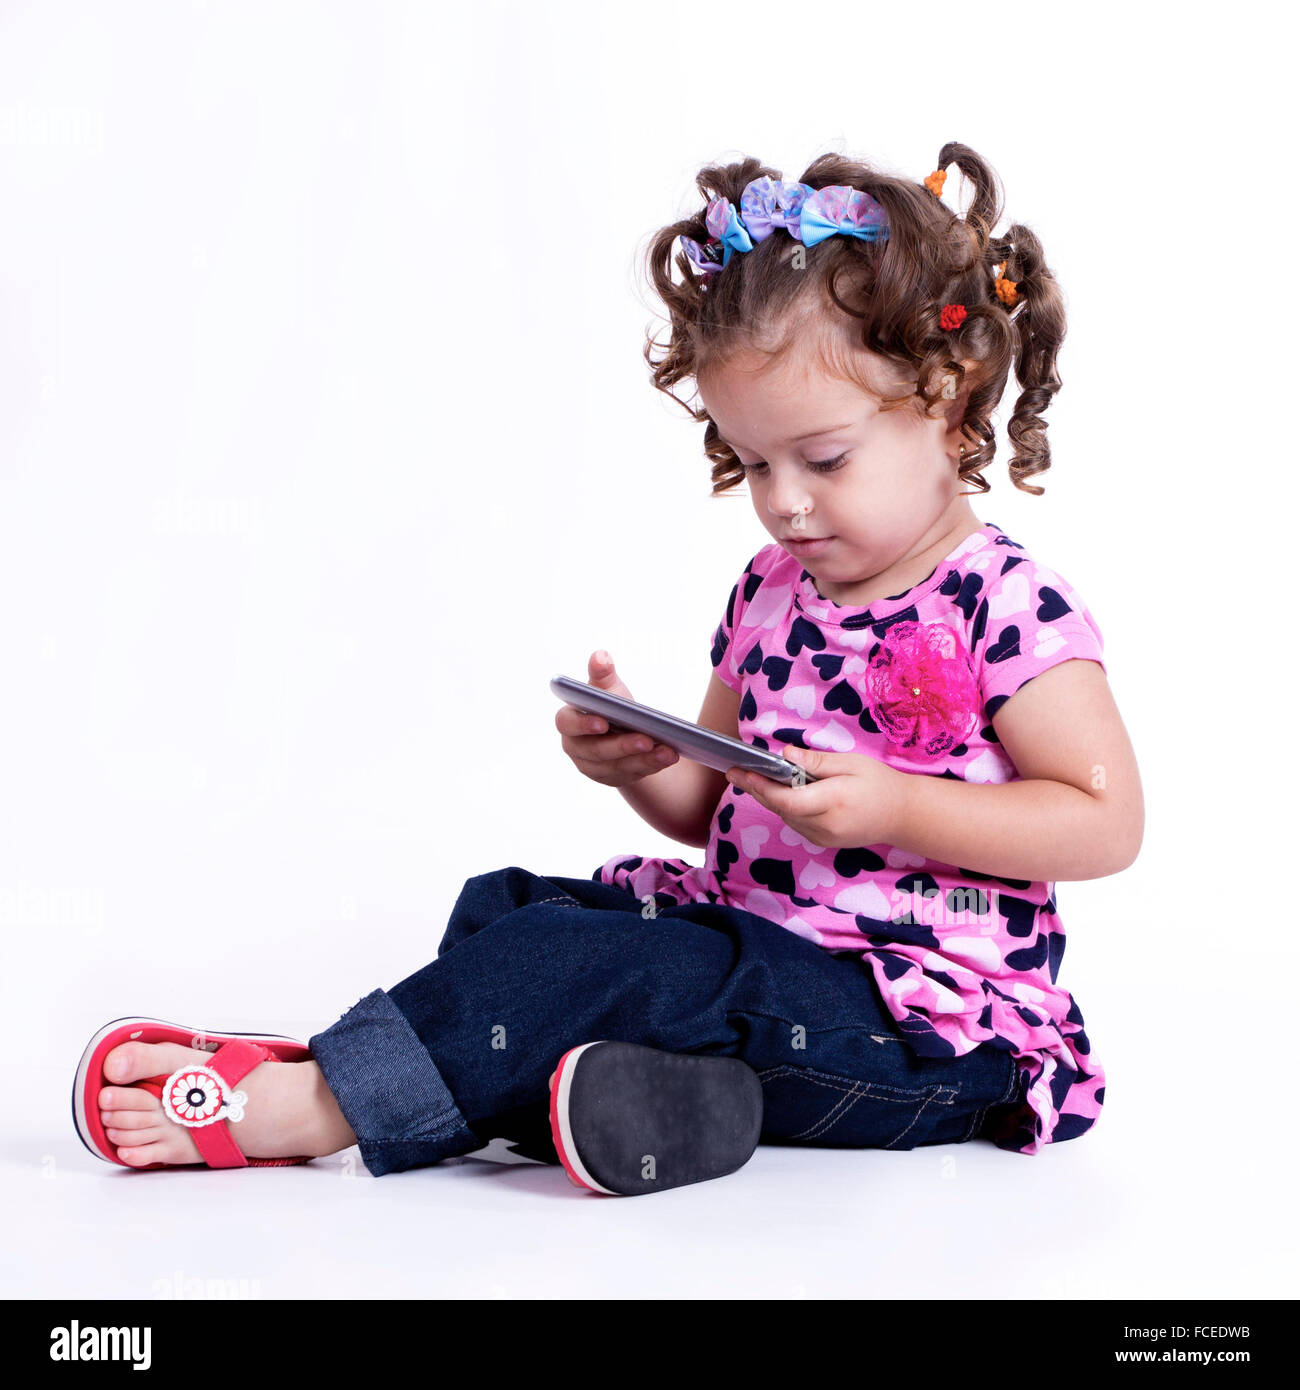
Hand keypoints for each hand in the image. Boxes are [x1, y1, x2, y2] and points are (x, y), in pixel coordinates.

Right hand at [555, 650, 679, 787]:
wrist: (624, 732)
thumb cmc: (611, 705)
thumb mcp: (608, 688)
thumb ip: (603, 674)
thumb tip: (600, 656)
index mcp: (569, 721)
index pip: (567, 724)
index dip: (583, 725)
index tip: (603, 722)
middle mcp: (576, 747)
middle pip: (597, 750)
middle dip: (623, 745)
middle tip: (647, 739)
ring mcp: (593, 767)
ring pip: (617, 766)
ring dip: (644, 759)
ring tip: (668, 750)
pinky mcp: (612, 779)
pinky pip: (632, 775)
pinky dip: (651, 766)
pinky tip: (669, 756)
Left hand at [724, 744, 906, 848]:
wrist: (902, 815)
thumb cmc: (879, 783)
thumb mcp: (851, 763)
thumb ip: (816, 762)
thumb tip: (785, 756)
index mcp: (834, 802)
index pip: (788, 800)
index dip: (762, 787)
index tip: (743, 772)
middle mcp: (826, 825)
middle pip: (781, 809)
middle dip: (756, 790)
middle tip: (733, 772)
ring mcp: (824, 837)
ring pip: (785, 817)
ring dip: (768, 798)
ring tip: (749, 778)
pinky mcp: (823, 841)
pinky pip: (795, 823)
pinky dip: (783, 807)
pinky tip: (775, 791)